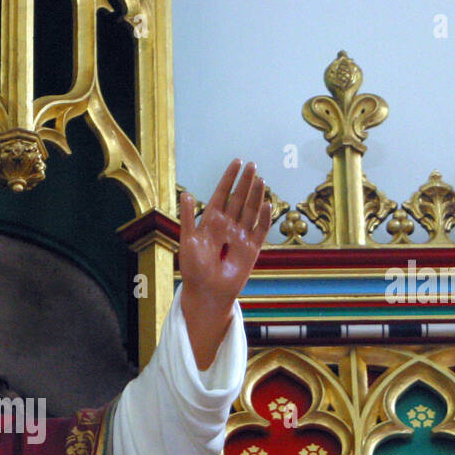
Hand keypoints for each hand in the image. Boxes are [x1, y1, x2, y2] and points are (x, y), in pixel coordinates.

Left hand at [177, 159, 270, 368]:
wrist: (206, 292)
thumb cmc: (193, 268)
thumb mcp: (188, 240)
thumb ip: (188, 217)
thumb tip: (187, 194)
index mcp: (211, 221)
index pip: (222, 194)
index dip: (229, 179)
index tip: (237, 162)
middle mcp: (228, 226)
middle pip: (239, 199)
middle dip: (245, 182)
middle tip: (252, 165)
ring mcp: (241, 236)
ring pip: (250, 211)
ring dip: (256, 195)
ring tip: (260, 179)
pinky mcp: (252, 248)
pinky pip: (260, 230)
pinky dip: (264, 218)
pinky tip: (266, 204)